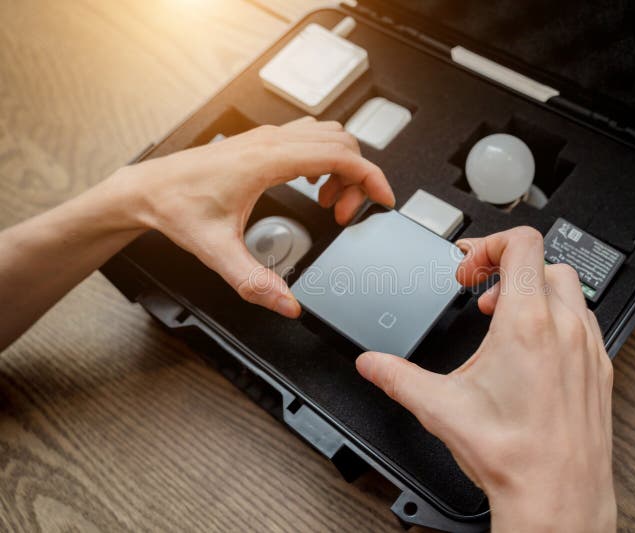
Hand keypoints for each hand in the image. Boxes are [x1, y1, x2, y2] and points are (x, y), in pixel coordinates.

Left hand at [113, 117, 394, 317]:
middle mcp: (270, 142)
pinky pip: (309, 138)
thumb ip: (253, 281)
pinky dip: (323, 159)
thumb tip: (287, 303)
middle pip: (341, 142)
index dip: (371, 176)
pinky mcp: (261, 142)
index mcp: (268, 161)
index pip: (340, 155)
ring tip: (330, 200)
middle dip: (356, 178)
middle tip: (345, 213)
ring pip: (327, 136)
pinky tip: (311, 184)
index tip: (383, 198)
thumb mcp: (217, 252)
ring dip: (341, 166)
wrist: (147, 189)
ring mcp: (267, 138)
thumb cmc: (176, 207)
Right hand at [355, 227, 615, 531]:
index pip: (522, 244)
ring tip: (505, 319)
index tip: (468, 269)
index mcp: (527, 324)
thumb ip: (397, 377)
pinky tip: (533, 348)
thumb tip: (372, 364)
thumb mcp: (441, 408)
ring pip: (569, 289)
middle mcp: (566, 329)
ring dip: (535, 291)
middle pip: (544, 261)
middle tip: (482, 294)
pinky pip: (584, 322)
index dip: (488, 244)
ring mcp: (588, 349)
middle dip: (507, 268)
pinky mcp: (600, 370)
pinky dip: (557, 318)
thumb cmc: (514, 456)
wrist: (558, 498)